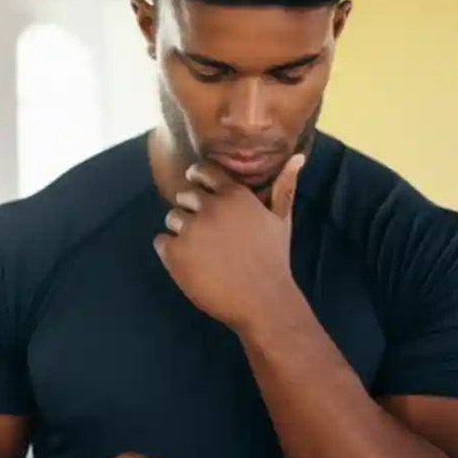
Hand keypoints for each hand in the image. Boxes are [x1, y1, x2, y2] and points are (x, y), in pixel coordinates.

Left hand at [154, 155, 305, 329]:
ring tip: (201, 250)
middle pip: (184, 195)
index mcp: (234, 195)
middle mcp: (210, 208)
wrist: (263, 302)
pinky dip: (170, 251)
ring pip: (172, 218)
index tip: (199, 188)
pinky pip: (160, 241)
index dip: (198, 178)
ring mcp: (190, 230)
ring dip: (181, 231)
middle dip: (191, 210)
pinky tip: (190, 263)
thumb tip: (297, 156)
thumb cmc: (274, 259)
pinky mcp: (175, 253)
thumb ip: (284, 186)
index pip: (204, 171)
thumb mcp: (281, 220)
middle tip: (206, 233)